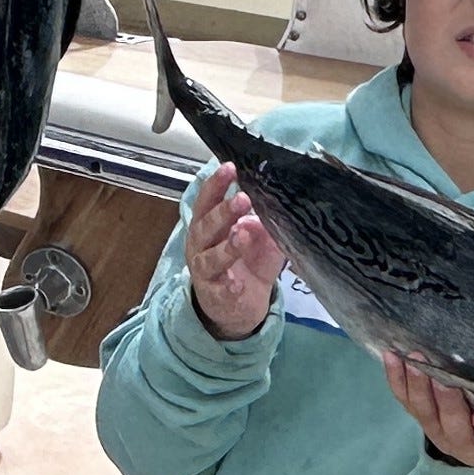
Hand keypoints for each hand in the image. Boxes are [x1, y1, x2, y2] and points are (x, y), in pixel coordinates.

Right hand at [183, 166, 285, 339]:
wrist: (238, 306)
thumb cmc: (246, 263)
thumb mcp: (259, 238)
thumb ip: (263, 222)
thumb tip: (273, 204)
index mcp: (207, 226)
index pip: (207, 201)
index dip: (216, 185)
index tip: (230, 168)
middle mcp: (200, 246)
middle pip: (206, 226)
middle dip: (223, 212)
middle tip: (243, 199)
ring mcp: (205, 272)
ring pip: (211, 258)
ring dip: (227, 247)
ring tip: (241, 235)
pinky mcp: (216, 296)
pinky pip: (220, 290)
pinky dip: (228, 287)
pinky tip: (237, 284)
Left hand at [382, 351, 473, 474]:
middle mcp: (466, 449)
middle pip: (455, 429)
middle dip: (448, 403)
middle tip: (444, 379)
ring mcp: (439, 434)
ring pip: (426, 414)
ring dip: (419, 386)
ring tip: (415, 362)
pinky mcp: (423, 419)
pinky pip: (406, 401)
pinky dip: (398, 379)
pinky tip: (392, 357)